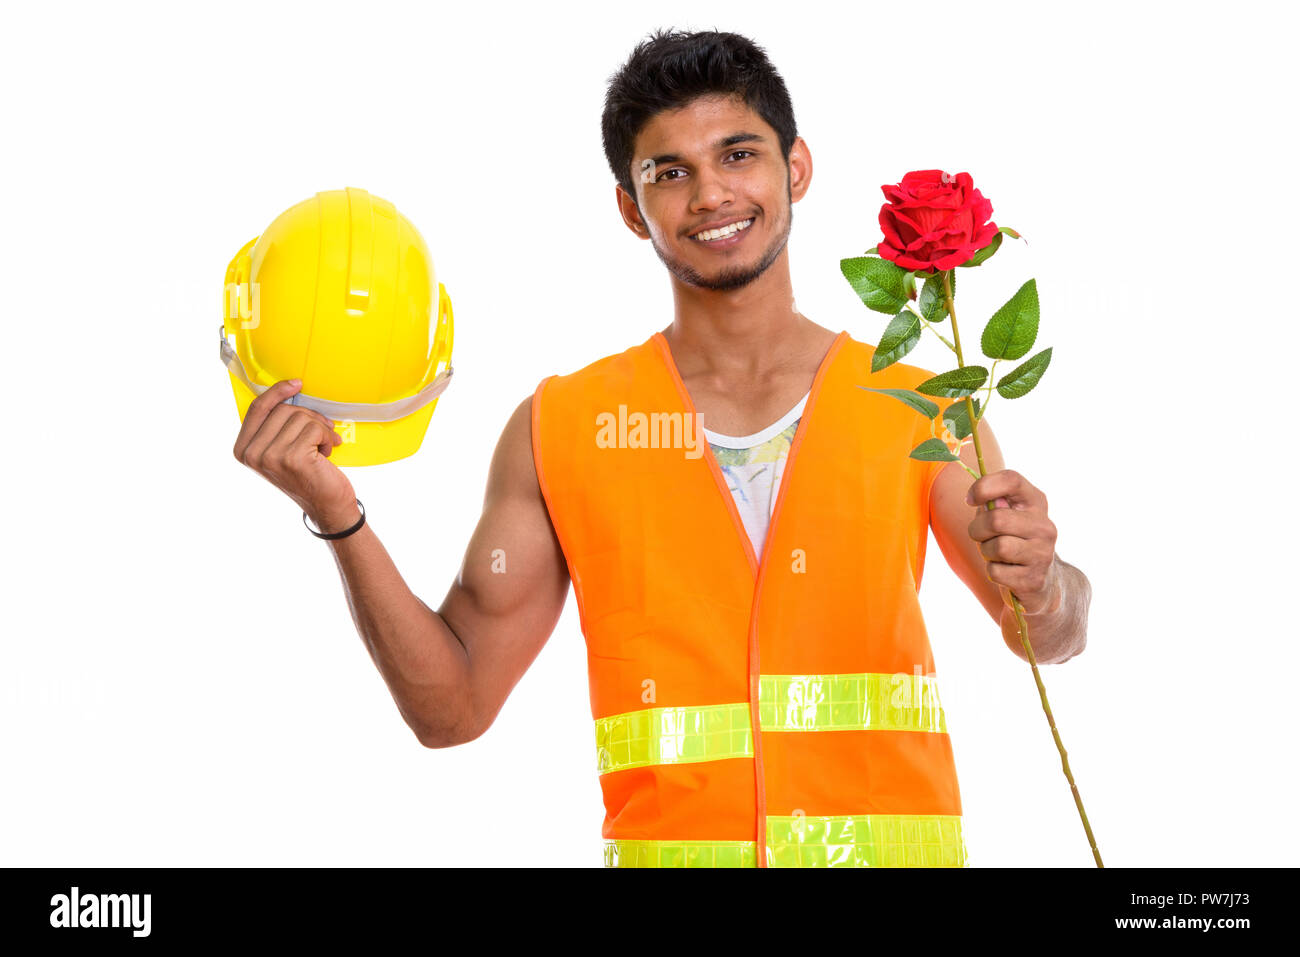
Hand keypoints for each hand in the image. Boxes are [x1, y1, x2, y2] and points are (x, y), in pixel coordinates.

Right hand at [232, 379, 357, 529]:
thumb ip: (276, 427)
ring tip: (324, 447)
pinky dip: (327, 438)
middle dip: (309, 416)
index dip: (277, 392)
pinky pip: (314, 428)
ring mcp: (270, 456)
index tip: (297, 384)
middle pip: (282, 410)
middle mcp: (252, 454)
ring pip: (300, 417)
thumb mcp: (281, 450)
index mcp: (243, 450)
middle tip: (323, 433)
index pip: (257, 408)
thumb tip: (290, 392)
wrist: (327, 506)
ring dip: (320, 429)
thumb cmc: (307, 475)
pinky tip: (327, 453)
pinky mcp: (292, 458)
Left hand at [965, 469, 1059, 614]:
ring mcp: (1043, 553)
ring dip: (986, 552)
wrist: (1039, 580)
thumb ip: (993, 502)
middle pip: (996, 520)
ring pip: (997, 547)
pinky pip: (996, 572)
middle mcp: (1044, 525)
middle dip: (977, 530)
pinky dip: (992, 571)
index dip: (984, 486)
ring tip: (995, 553)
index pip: (1012, 480)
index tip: (971, 500)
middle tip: (981, 535)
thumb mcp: (1006, 515)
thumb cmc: (1013, 539)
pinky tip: (1005, 570)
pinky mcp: (1034, 578)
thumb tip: (982, 501)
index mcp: (1035, 502)